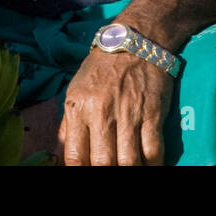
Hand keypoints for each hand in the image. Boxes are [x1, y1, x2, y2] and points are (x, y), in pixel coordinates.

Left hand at [56, 48, 173, 165]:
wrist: (135, 41)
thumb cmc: (101, 68)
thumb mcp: (75, 90)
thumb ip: (68, 124)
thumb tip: (62, 157)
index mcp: (79, 107)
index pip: (74, 156)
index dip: (78, 173)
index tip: (84, 174)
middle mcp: (102, 113)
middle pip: (102, 163)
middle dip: (104, 174)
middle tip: (108, 171)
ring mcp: (129, 115)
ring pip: (128, 162)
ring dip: (128, 171)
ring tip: (126, 170)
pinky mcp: (153, 114)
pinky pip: (153, 151)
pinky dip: (152, 165)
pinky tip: (148, 167)